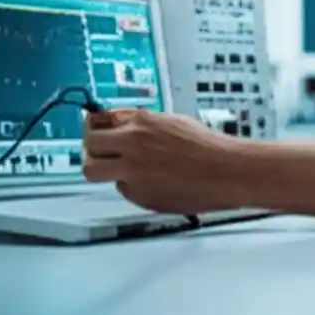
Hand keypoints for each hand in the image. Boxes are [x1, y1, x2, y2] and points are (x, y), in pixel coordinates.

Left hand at [82, 109, 244, 213]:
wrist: (225, 171)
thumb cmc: (206, 146)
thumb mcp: (172, 121)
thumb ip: (142, 124)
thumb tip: (120, 127)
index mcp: (140, 122)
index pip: (99, 120)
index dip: (96, 126)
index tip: (95, 130)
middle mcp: (131, 144)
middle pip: (89, 144)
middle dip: (92, 148)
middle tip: (101, 153)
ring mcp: (131, 171)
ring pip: (93, 171)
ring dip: (100, 169)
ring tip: (118, 170)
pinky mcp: (138, 195)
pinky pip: (122, 189)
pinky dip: (132, 187)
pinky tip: (153, 183)